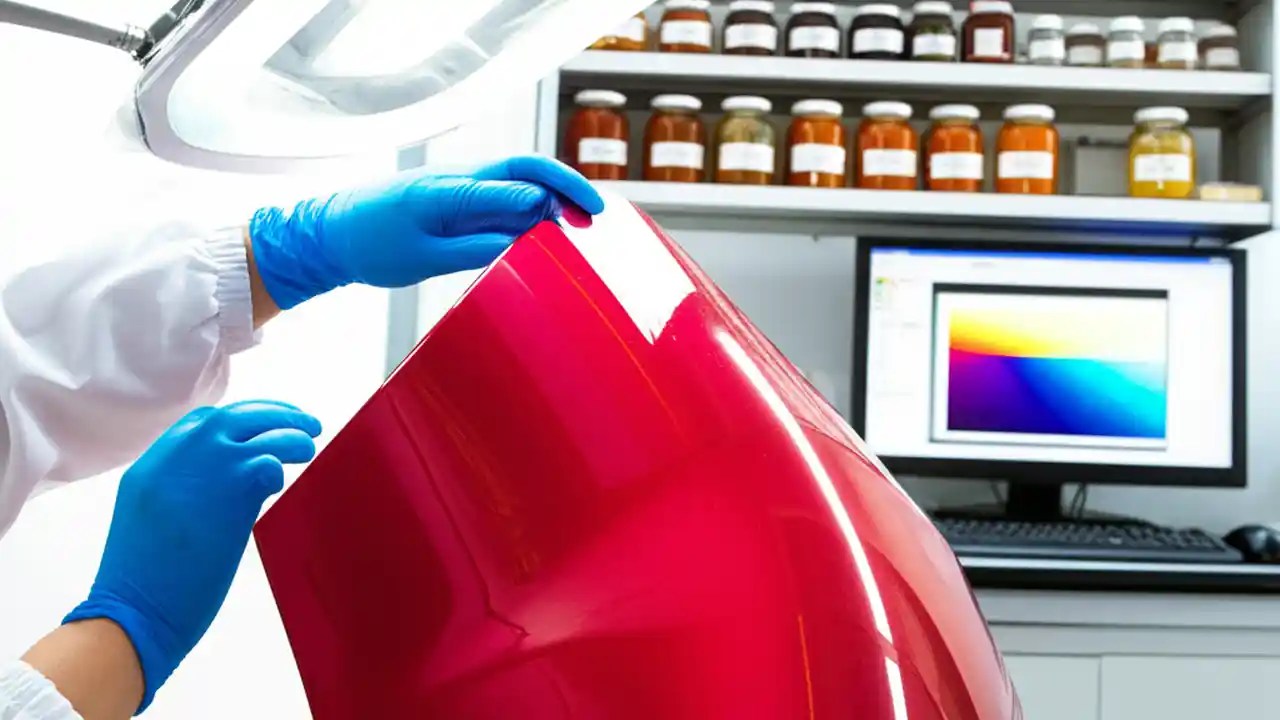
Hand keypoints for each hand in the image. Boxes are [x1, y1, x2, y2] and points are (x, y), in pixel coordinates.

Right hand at [63, 400, 321, 710]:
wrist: (132, 612)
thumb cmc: (144, 584)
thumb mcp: (153, 518)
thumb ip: (185, 490)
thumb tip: (239, 480)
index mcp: (152, 464)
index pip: (202, 421)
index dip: (240, 419)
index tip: (264, 425)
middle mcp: (176, 456)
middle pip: (235, 415)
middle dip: (276, 413)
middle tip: (305, 422)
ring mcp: (205, 467)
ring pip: (260, 430)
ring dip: (292, 436)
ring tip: (308, 446)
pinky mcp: (232, 489)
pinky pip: (269, 462)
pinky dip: (281, 467)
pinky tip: (283, 482)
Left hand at [247, 154, 605, 308]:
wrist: (330, 233)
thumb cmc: (370, 246)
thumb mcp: (423, 258)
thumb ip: (475, 248)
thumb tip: (524, 243)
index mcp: (450, 190)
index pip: (512, 185)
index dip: (551, 199)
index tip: (579, 220)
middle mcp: (460, 179)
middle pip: (525, 170)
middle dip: (566, 186)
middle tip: (598, 214)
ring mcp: (460, 187)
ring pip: (519, 181)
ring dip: (554, 197)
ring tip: (584, 224)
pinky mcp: (458, 199)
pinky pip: (503, 197)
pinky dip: (533, 209)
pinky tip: (550, 230)